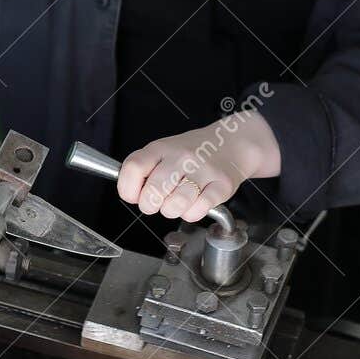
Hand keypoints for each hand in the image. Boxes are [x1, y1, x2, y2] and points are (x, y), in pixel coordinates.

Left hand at [116, 111, 281, 222]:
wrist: (231, 144)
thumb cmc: (192, 153)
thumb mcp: (163, 151)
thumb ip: (144, 169)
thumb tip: (131, 195)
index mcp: (161, 148)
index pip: (134, 167)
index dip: (128, 188)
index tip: (133, 196)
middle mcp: (182, 156)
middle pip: (153, 191)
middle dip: (150, 205)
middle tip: (155, 203)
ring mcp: (203, 170)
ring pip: (175, 204)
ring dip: (171, 211)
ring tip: (175, 203)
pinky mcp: (221, 185)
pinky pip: (198, 210)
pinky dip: (191, 214)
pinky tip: (193, 204)